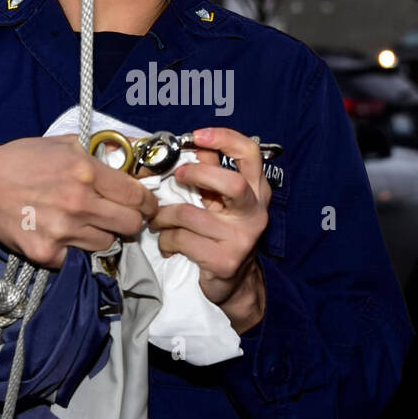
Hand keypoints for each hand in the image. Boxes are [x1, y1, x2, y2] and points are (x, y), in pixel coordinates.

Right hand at [0, 134, 157, 268]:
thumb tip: (137, 153)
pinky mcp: (47, 253)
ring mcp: (63, 231)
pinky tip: (59, 233)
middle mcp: (78, 202)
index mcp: (86, 172)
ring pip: (107, 244)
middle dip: (131, 222)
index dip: (148, 203)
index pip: (138, 197)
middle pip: (130, 225)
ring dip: (101, 235)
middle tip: (120, 218)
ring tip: (83, 222)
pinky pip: (77, 258)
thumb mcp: (64, 143)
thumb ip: (101, 151)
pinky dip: (73, 249)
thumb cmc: (21, 160)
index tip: (147, 207)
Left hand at [147, 127, 270, 330]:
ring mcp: (242, 238)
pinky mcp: (224, 260)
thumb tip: (194, 147)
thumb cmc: (222, 234)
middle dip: (197, 174)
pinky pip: (181, 239)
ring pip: (190, 215)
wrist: (235, 283)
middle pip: (231, 182)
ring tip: (159, 221)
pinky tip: (168, 243)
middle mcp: (255, 213)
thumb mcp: (221, 201)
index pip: (250, 154)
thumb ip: (210, 173)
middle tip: (178, 176)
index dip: (224, 139)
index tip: (197, 135)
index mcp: (257, 191)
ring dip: (165, 217)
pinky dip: (166, 240)